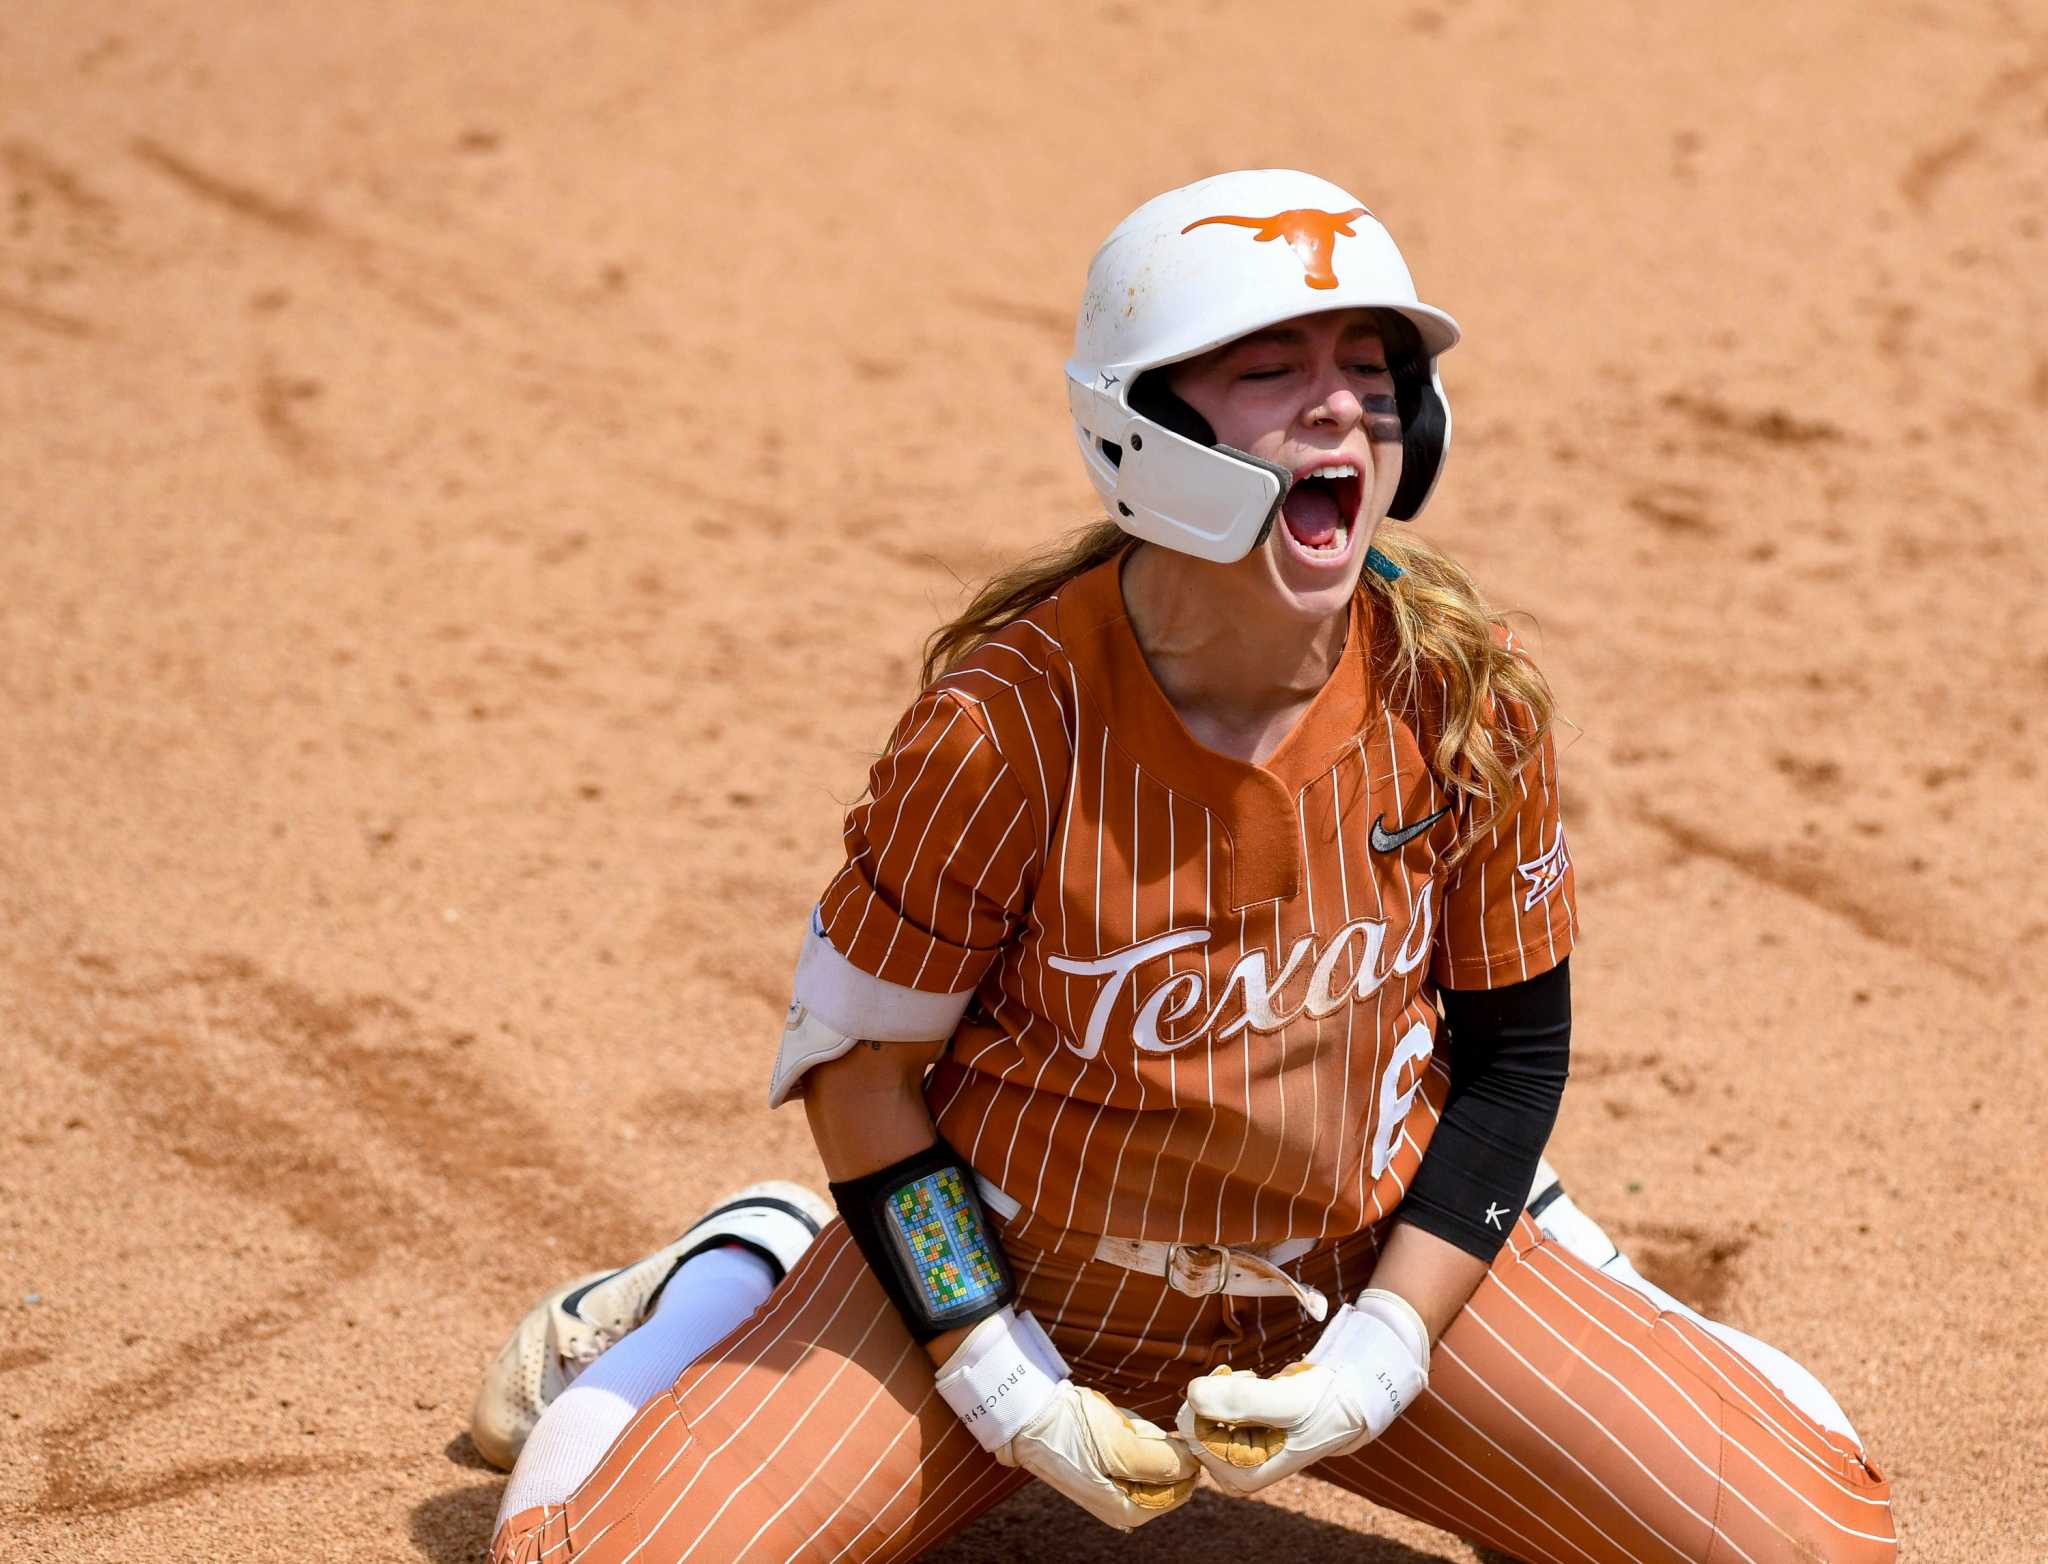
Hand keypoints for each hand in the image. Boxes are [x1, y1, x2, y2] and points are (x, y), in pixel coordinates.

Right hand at [935, 1306, 1197, 1529]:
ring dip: (1143, 1438)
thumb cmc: (1071, 1429)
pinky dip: (1131, 1434)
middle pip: (1167, 1476)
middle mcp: (1123, 1507)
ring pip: (1151, 1460)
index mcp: (1128, 1510)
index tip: (1177, 1433)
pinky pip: (1134, 1452)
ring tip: (1117, 1425)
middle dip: (1157, 1447)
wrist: (1028, 1416)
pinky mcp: (1105, 1471)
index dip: (1186, 1461)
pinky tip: (1112, 1424)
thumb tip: (1194, 1466)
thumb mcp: (1119, 1444)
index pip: (1181, 1491)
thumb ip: (1161, 1460)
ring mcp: (1113, 1490)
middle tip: (1133, 1428)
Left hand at [1174, 1288, 1428, 1494]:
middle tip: (1250, 1377)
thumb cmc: (1321, 1404)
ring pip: (1202, 1411)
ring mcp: (1233, 1458)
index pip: (1192, 1432)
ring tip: (1257, 1381)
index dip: (1208, 1396)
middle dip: (1217, 1391)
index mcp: (1241, 1477)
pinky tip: (1254, 1383)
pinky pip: (1213, 1407)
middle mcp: (1233, 1473)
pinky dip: (1229, 1387)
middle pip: (1193, 1422)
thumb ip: (1240, 1400)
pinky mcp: (1236, 1440)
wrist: (1345, 1401)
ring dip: (1225, 1387)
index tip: (1240, 1377)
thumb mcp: (1286, 1401)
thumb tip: (1192, 1394)